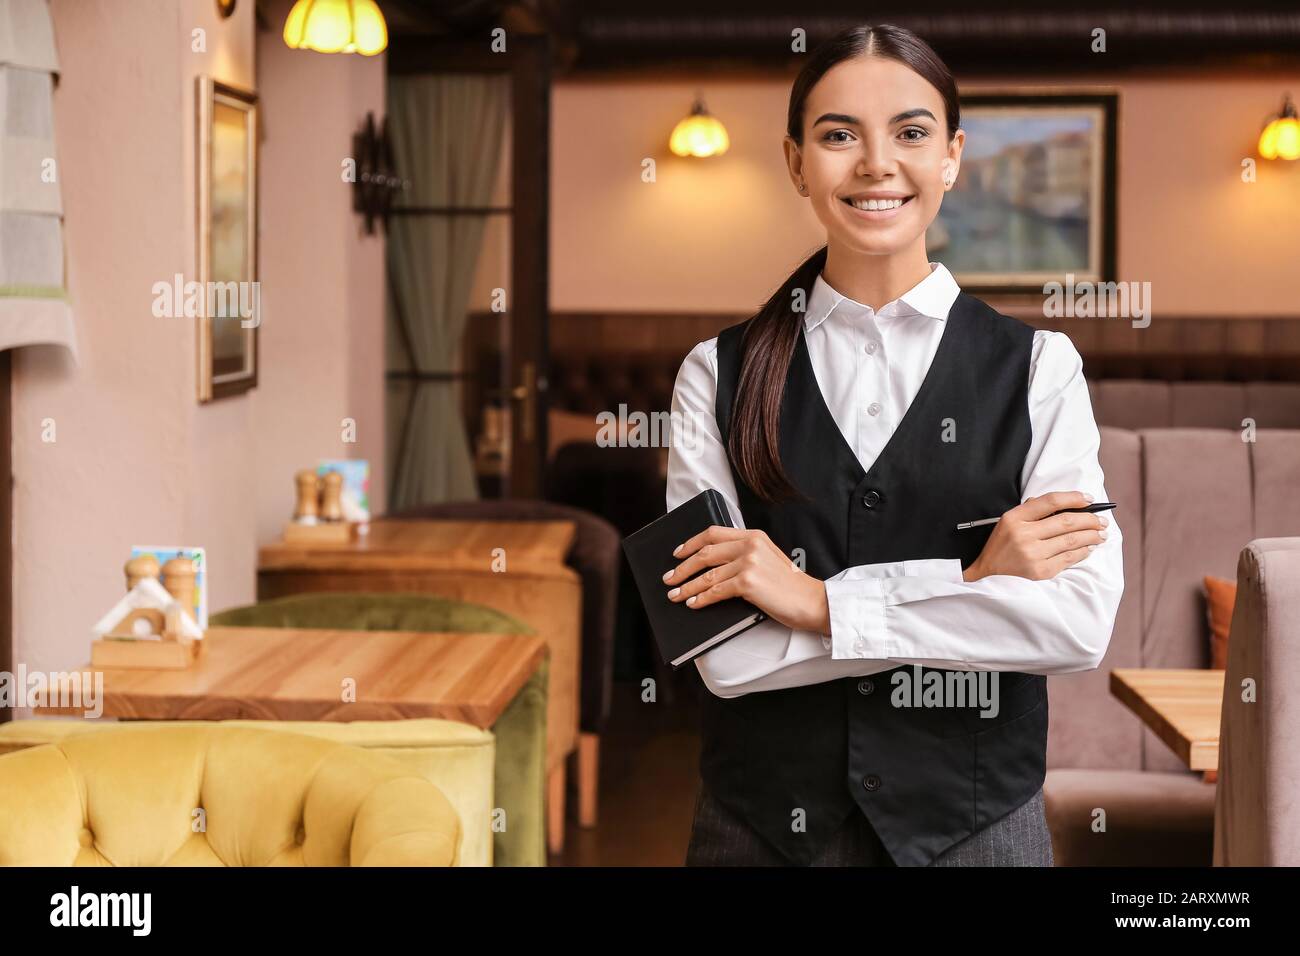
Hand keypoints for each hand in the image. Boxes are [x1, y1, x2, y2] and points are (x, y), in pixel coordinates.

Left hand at [661, 525, 829, 632]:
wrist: (812, 601)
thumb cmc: (789, 585)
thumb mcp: (767, 559)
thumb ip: (744, 554)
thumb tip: (710, 564)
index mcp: (753, 535)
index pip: (713, 533)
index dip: (691, 543)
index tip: (677, 554)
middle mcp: (750, 545)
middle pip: (705, 553)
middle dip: (682, 568)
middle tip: (669, 578)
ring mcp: (749, 563)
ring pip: (707, 575)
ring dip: (687, 587)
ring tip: (675, 595)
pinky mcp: (748, 583)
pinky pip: (715, 591)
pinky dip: (700, 599)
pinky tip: (693, 604)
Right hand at [964, 491, 1108, 581]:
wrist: (986, 576)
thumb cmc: (1001, 547)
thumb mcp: (1008, 522)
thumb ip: (1032, 511)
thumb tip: (1066, 504)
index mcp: (1014, 518)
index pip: (1050, 502)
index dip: (1074, 498)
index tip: (1089, 499)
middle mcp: (1023, 535)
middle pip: (1066, 521)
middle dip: (1090, 520)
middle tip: (1101, 521)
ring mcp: (1032, 554)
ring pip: (1072, 540)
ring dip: (1091, 536)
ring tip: (1100, 534)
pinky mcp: (1040, 571)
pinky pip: (1069, 558)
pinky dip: (1083, 552)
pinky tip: (1089, 548)